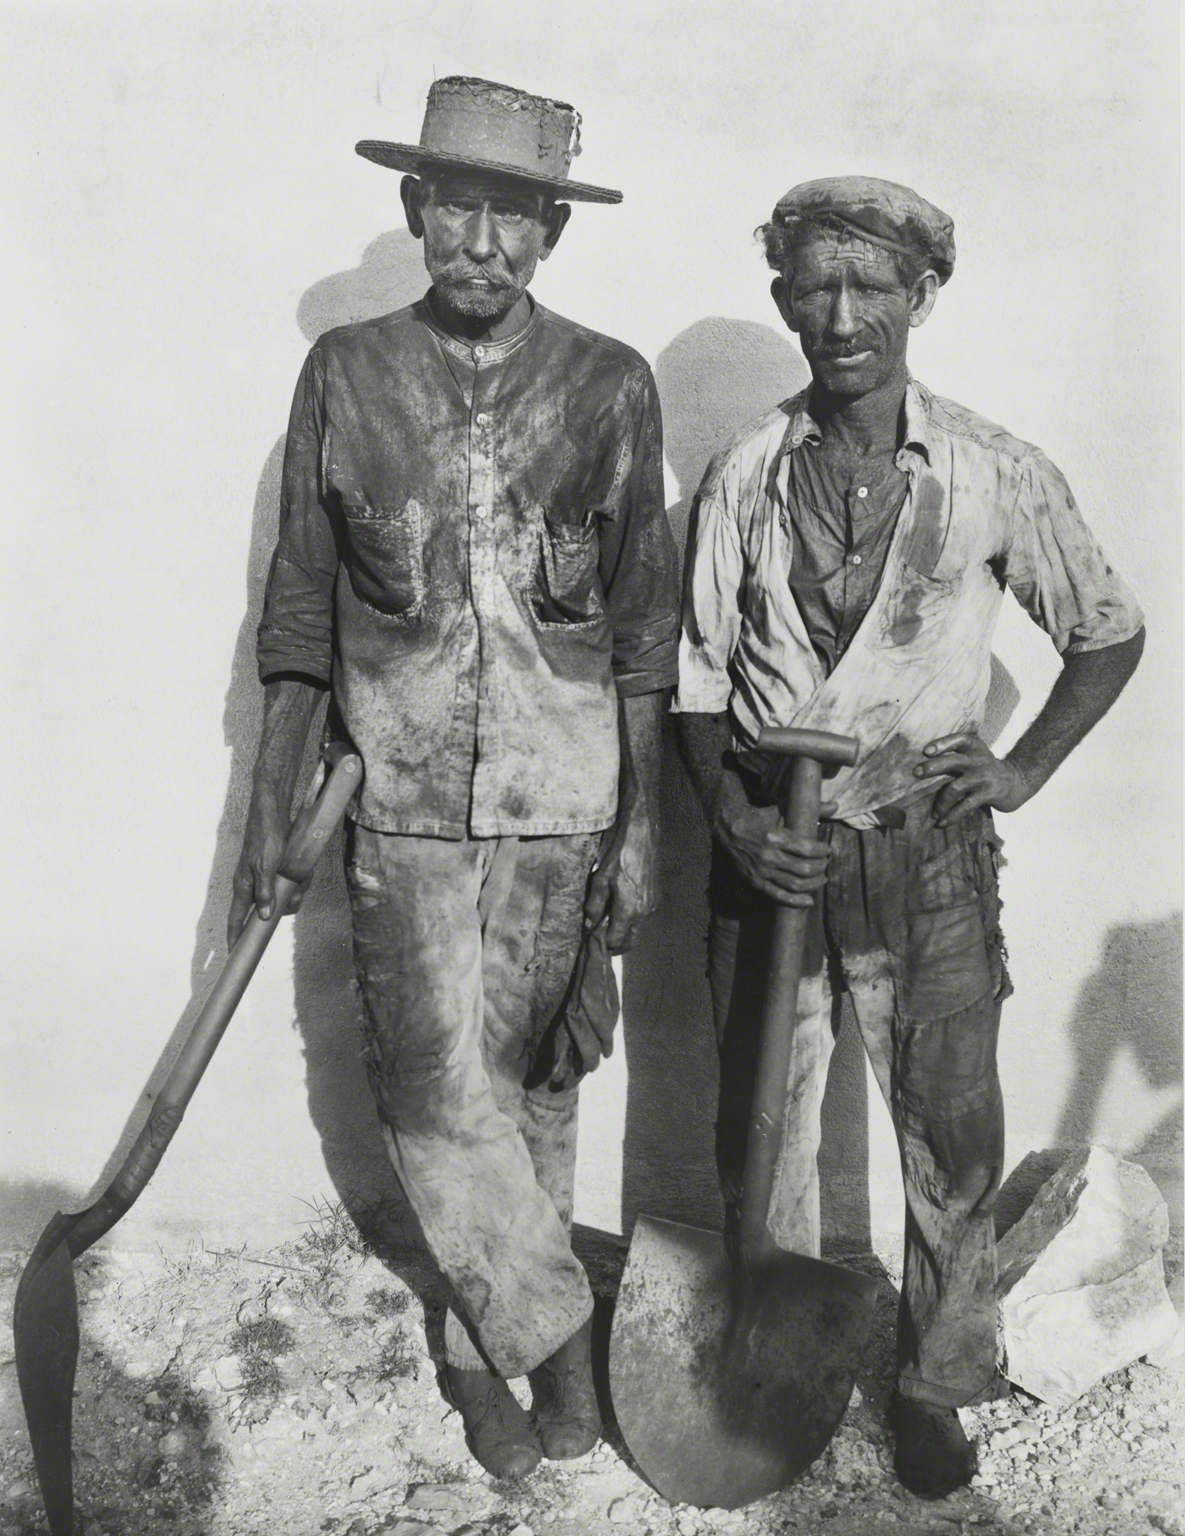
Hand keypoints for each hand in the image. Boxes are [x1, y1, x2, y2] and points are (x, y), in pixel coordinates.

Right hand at [227, 790, 309, 947]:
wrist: (273, 811)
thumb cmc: (265, 836)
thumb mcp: (266, 866)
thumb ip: (264, 893)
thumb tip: (263, 917)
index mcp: (244, 886)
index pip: (236, 919)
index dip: (235, 937)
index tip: (234, 953)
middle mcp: (254, 885)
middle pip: (271, 910)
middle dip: (288, 904)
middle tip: (295, 895)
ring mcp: (266, 877)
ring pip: (286, 896)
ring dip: (298, 888)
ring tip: (301, 875)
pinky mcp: (278, 869)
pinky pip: (293, 882)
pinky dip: (302, 878)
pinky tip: (304, 869)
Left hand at [584, 806, 657, 953]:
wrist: (642, 839)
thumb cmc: (619, 857)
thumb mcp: (600, 880)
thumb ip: (594, 905)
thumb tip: (589, 923)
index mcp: (629, 911)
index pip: (616, 940)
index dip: (603, 942)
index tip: (593, 938)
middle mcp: (644, 913)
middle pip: (631, 942)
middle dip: (617, 945)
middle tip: (603, 941)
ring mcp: (652, 906)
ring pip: (639, 930)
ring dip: (626, 933)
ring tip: (610, 924)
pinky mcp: (656, 898)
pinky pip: (644, 918)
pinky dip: (633, 922)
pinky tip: (622, 910)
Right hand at [715, 791, 835, 906]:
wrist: (728, 829)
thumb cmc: (757, 818)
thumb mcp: (781, 810)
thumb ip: (810, 809)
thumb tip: (836, 805)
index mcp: (776, 837)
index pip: (807, 850)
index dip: (822, 852)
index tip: (826, 850)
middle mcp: (769, 856)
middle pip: (804, 869)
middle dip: (820, 868)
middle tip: (825, 864)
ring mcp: (762, 871)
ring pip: (795, 885)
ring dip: (813, 884)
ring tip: (821, 879)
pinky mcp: (756, 882)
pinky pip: (779, 897)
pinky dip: (796, 901)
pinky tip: (809, 901)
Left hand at [914, 732, 1031, 826]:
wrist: (1016, 781)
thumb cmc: (985, 768)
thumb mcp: (975, 755)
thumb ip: (956, 754)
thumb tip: (922, 765)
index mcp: (974, 747)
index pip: (958, 739)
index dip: (942, 743)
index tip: (926, 751)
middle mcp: (978, 760)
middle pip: (952, 761)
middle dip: (932, 767)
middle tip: (916, 773)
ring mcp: (983, 777)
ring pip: (956, 787)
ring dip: (941, 802)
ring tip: (933, 813)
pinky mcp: (988, 794)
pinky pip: (966, 805)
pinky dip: (953, 815)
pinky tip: (942, 822)